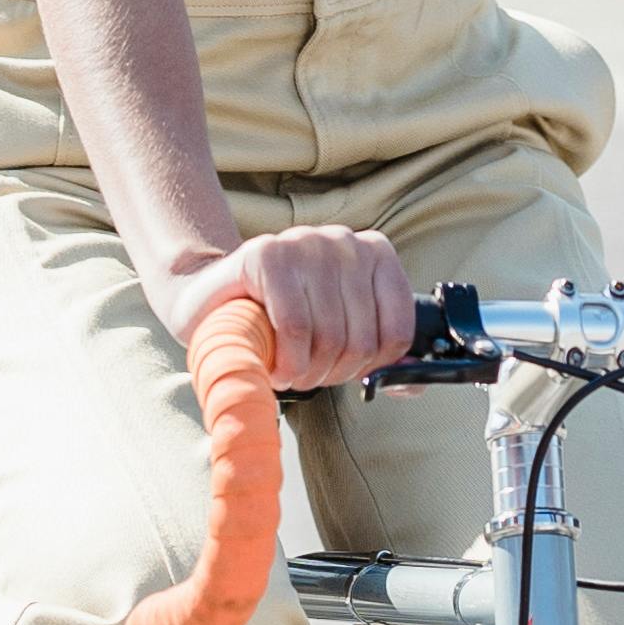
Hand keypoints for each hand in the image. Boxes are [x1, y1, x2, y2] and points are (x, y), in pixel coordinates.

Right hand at [166, 223, 417, 392]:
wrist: (209, 300)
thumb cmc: (280, 320)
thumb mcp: (339, 333)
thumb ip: (380, 354)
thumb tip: (414, 382)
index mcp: (375, 253)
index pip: (397, 331)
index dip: (370, 367)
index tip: (345, 372)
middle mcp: (345, 241)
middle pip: (361, 339)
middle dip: (331, 373)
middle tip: (307, 376)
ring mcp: (306, 242)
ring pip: (329, 336)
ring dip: (306, 372)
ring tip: (290, 370)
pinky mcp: (267, 255)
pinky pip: (295, 327)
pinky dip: (287, 361)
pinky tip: (276, 364)